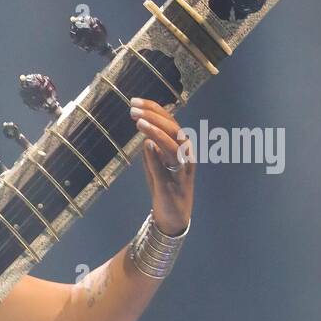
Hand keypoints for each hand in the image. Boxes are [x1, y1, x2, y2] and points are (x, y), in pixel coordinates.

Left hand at [131, 97, 193, 235]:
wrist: (173, 219)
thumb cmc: (165, 190)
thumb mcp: (155, 168)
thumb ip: (152, 153)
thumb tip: (145, 138)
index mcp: (181, 148)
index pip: (170, 122)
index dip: (154, 110)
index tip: (135, 101)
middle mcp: (186, 156)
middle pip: (173, 129)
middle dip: (154, 115)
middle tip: (133, 108)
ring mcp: (181, 171)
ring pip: (174, 145)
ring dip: (156, 131)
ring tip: (139, 121)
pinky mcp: (173, 185)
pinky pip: (165, 167)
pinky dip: (155, 155)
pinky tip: (145, 143)